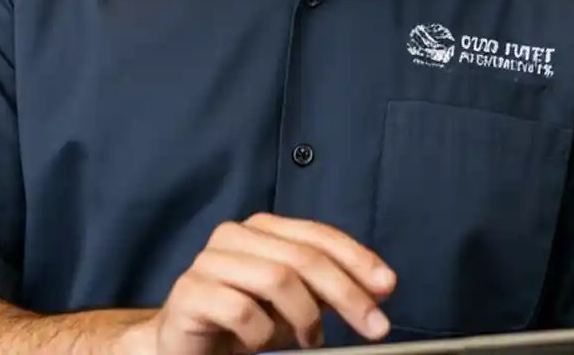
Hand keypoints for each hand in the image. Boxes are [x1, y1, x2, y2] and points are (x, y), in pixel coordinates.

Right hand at [147, 213, 395, 353]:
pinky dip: (262, 334)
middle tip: (373, 326)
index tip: (387, 286)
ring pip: (276, 279)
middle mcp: (233, 237)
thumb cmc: (242, 323)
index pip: (317, 234)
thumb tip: (377, 286)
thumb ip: (327, 288)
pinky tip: (259, 344)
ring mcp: (207, 263)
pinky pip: (241, 311)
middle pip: (302, 257)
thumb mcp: (293, 303)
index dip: (357, 258)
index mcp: (260, 230)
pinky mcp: (189, 294)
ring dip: (305, 317)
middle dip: (346, 293)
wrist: (186, 346)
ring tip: (308, 341)